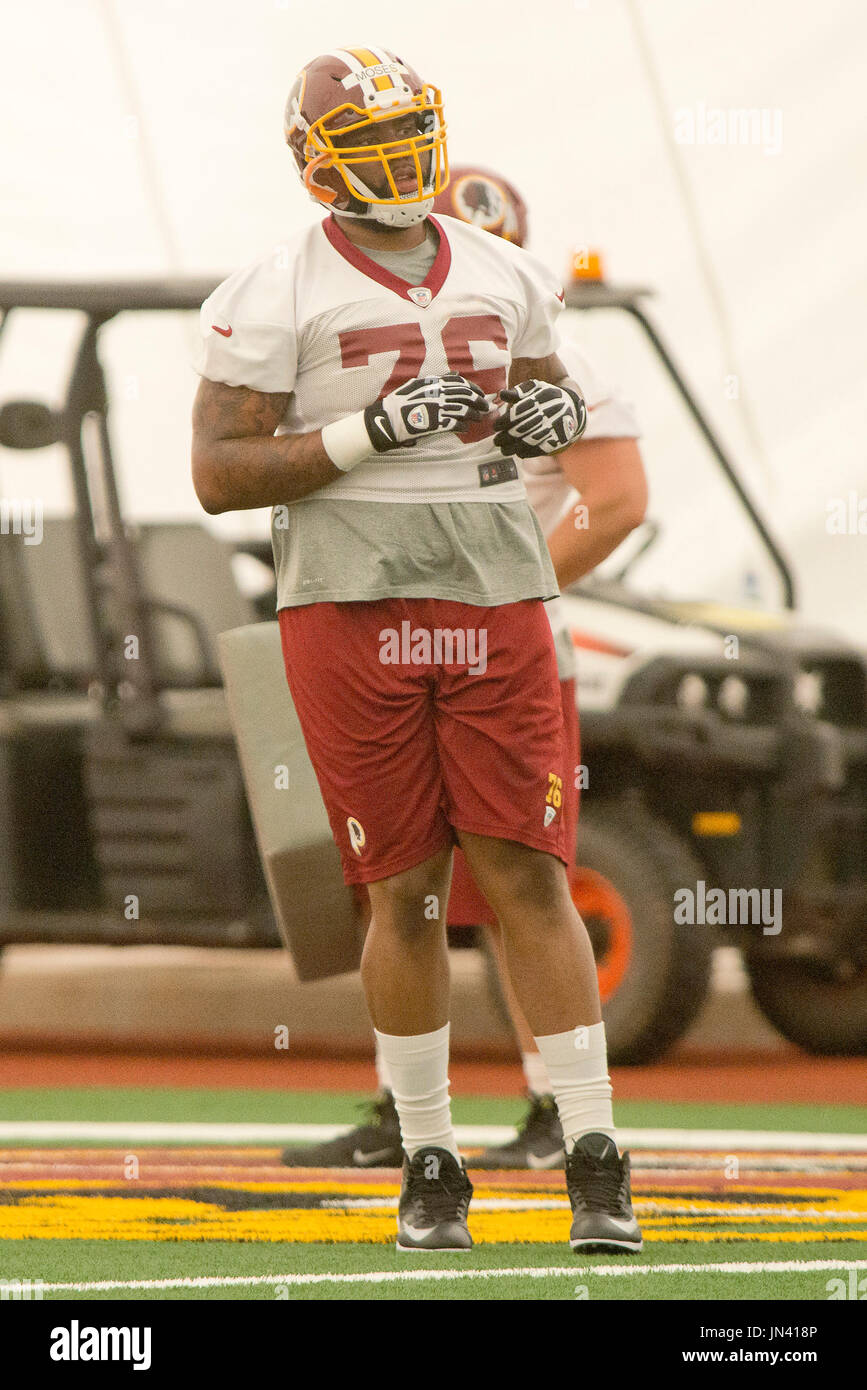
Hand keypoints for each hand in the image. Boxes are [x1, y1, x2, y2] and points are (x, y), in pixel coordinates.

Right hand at [363, 373, 489, 452]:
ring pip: (464, 410)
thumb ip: (437, 380)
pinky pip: (455, 424)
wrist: (387, 420)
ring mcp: (437, 409)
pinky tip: (465, 429)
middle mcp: (437, 394)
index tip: (480, 393)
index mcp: (433, 383)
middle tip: (486, 407)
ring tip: (479, 419)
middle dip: (479, 401)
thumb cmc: (400, 403)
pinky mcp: (435, 424)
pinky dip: (462, 427)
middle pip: (465, 396)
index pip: (460, 382)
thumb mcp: (417, 385)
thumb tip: (455, 373)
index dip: (473, 388)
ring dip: (474, 415)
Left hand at [493, 379, 586, 457]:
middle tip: (497, 440)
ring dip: (513, 448)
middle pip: (521, 428)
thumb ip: (518, 391)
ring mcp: (554, 427)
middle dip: (505, 437)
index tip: (496, 426)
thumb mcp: (536, 388)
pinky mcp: (558, 440)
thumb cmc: (547, 396)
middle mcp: (549, 413)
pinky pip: (539, 449)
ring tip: (504, 449)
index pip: (517, 413)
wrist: (573, 406)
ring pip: (528, 441)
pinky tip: (518, 452)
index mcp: (542, 398)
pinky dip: (526, 453)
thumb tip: (502, 394)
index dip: (504, 421)